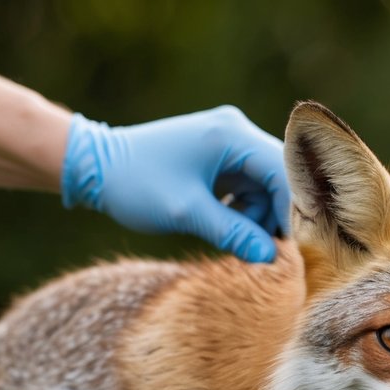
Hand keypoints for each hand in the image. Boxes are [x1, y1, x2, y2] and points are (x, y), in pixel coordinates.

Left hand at [61, 106, 289, 261]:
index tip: (295, 248)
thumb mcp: (186, 212)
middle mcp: (235, 130)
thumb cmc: (135, 184)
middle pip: (280, 176)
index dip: (294, 211)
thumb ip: (232, 233)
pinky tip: (229, 228)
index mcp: (231, 135)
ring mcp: (228, 141)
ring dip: (260, 216)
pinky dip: (245, 209)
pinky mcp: (219, 156)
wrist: (94, 167)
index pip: (284, 172)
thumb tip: (272, 259)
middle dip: (278, 215)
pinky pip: (248, 185)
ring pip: (266, 184)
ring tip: (239, 242)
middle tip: (272, 252)